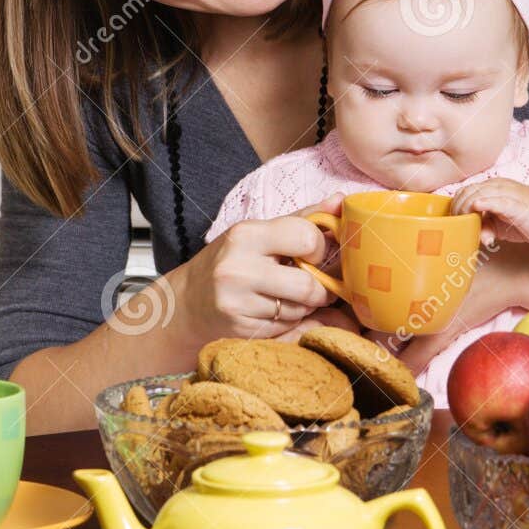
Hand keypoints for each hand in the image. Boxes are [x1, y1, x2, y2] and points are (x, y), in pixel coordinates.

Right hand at [180, 199, 344, 341]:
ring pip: (299, 310)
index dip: (318, 248)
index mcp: (246, 235)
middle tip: (312, 284)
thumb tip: (341, 199)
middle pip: (307, 285)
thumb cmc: (231, 260)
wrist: (187, 302)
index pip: (306, 238)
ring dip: (304, 306)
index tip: (312, 254)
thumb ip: (304, 218)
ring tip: (287, 296)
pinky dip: (288, 322)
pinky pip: (286, 329)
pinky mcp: (239, 329)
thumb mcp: (260, 233)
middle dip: (319, 288)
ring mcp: (236, 302)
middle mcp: (237, 269)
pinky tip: (273, 311)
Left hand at [452, 178, 528, 249]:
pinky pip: (500, 201)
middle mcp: (498, 186)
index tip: (453, 221)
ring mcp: (509, 193)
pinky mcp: (518, 205)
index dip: (455, 205)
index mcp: (491, 187)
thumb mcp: (499, 226)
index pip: (465, 190)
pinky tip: (478, 206)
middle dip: (458, 208)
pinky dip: (487, 202)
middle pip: (468, 191)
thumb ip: (484, 228)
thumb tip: (475, 238)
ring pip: (480, 193)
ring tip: (466, 221)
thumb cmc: (524, 220)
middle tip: (458, 224)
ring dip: (467, 207)